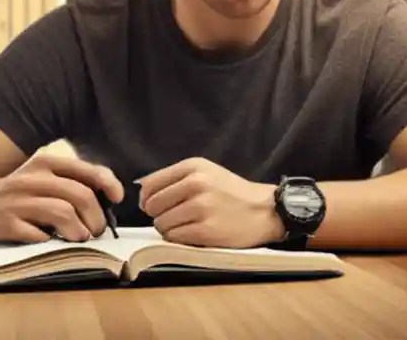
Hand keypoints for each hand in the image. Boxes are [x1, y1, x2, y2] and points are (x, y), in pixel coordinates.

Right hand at [0, 154, 124, 243]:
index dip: (108, 184)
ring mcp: (19, 201)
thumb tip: (109, 196)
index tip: (117, 198)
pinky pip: (41, 235)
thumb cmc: (24, 191)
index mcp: (46, 163)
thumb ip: (74, 181)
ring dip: (79, 231)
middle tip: (96, 230)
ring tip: (79, 237)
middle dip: (96, 218)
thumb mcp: (46, 176)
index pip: (85, 170)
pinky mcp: (9, 224)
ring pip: (63, 214)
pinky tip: (52, 240)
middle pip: (79, 195)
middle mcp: (33, 178)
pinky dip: (52, 241)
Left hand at [137, 157, 282, 247]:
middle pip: (152, 206)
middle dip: (159, 215)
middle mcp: (196, 184)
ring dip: (169, 229)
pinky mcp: (207, 231)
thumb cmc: (231, 192)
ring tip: (187, 225)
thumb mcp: (205, 171)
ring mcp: (202, 208)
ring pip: (161, 224)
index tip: (156, 206)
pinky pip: (174, 238)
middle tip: (176, 217)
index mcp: (192, 167)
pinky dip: (179, 239)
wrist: (265, 210)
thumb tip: (141, 191)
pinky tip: (194, 234)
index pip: (150, 185)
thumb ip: (174, 178)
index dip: (147, 199)